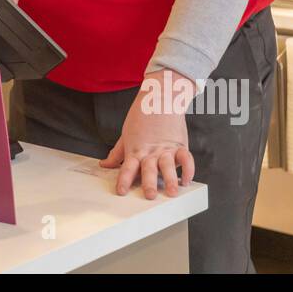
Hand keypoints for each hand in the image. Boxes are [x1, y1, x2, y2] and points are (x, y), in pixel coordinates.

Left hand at [101, 69, 195, 199]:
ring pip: (168, 165)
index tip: (121, 191)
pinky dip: (188, 170)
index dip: (124, 179)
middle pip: (149, 168)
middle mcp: (151, 151)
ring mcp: (166, 148)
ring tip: (172, 191)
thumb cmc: (141, 115)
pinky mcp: (180, 144)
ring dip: (170, 179)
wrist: (160, 97)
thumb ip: (117, 153)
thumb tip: (104, 164)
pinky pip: (186, 158)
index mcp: (136, 149)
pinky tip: (186, 180)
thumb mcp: (126, 134)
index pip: (128, 167)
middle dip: (149, 182)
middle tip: (149, 195)